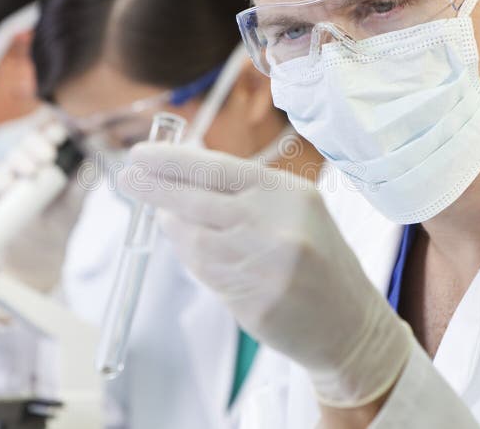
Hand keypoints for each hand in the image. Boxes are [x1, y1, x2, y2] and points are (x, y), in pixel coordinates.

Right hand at [0, 117, 85, 292]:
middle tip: (49, 156)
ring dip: (23, 160)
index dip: (58, 132)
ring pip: (13, 156)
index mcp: (52, 158)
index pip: (53, 136)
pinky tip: (11, 184)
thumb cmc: (61, 218)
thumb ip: (88, 176)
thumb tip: (99, 149)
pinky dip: (2, 180)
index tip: (65, 136)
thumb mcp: (79, 199)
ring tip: (33, 172)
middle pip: (31, 141)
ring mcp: (10, 174)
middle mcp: (30, 160)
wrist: (40, 251)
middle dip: (39, 144)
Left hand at [119, 143, 412, 407]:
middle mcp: (277, 226)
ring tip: (161, 216)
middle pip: (198, 201)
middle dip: (156, 188)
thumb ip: (247, 192)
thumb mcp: (296, 210)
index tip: (141, 154)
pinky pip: (206, 273)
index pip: (218, 169)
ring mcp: (266, 267)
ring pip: (196, 240)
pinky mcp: (256, 302)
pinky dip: (189, 258)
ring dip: (172, 227)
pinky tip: (186, 247)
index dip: (173, 160)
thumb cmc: (320, 259)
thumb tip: (184, 174)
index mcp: (289, 193)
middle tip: (127, 178)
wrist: (352, 324)